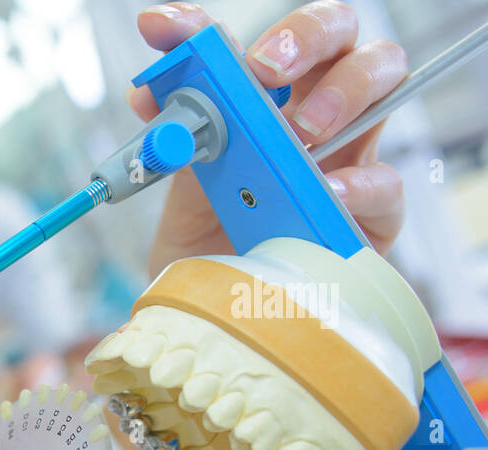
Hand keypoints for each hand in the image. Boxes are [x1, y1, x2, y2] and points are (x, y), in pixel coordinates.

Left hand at [134, 1, 407, 275]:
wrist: (233, 334)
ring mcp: (347, 160)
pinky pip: (385, 181)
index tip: (163, 28)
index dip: (199, 29)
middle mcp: (306, 122)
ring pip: (381, 76)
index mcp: (253, 114)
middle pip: (332, 36)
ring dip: (343, 89)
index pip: (237, 51)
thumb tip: (149, 100)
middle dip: (303, 35)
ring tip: (302, 131)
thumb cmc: (212, 263)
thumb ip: (177, 156)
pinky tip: (326, 195)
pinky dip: (357, 183)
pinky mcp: (374, 215)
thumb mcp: (181, 208)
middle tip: (266, 70)